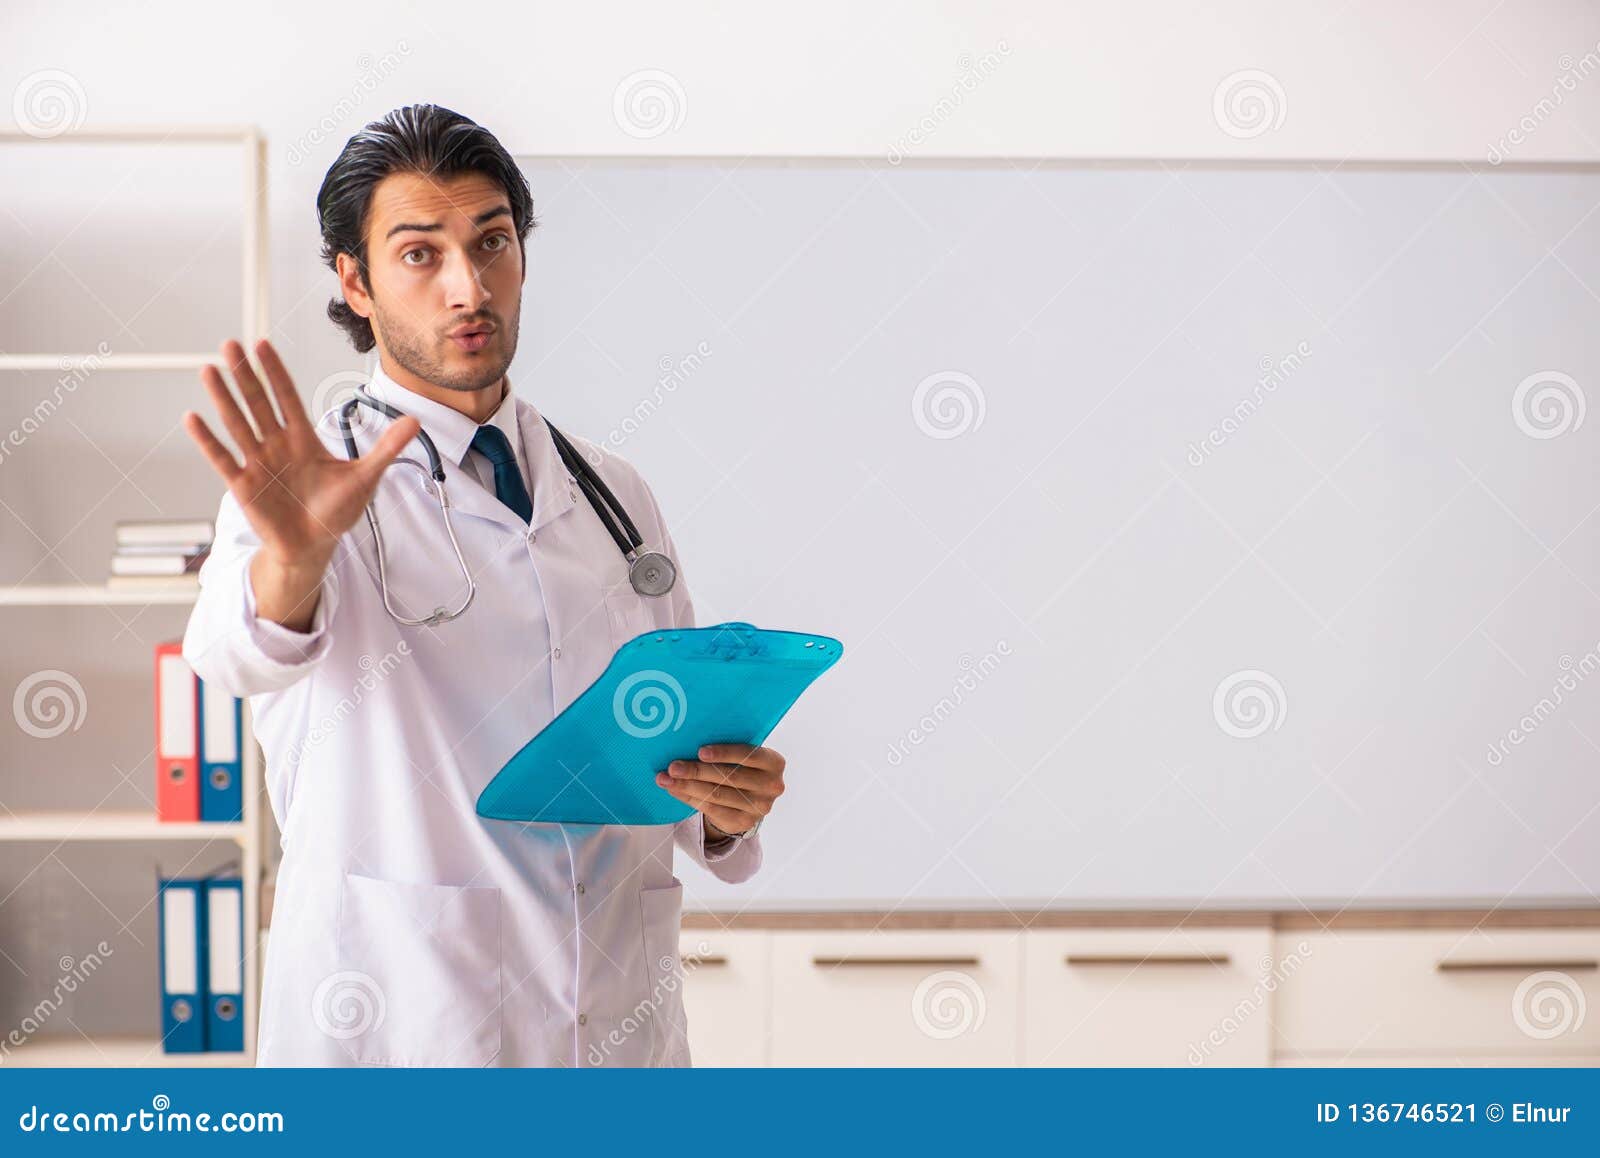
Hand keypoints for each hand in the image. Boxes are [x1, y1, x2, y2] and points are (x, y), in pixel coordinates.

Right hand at [182, 338, 419, 570]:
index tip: (263, 345)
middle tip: (231, 344)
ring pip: (238, 424)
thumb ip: (386, 448)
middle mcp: (277, 444)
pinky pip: (222, 459)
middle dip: (246, 374)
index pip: (288, 397)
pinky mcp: (243, 485)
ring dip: (224, 398)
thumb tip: (415, 421)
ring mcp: (258, 462)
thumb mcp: (366, 477)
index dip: (276, 373)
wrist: (315, 545)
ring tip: (210, 369)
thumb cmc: (336, 510)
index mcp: (304, 438)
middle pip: (258, 402)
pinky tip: (193, 418)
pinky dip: (208, 441)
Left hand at [656, 744, 785, 838]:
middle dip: (697, 771)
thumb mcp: (745, 756)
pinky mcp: (743, 822)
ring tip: (666, 778)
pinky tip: (675, 790)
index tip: (700, 752)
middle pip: (729, 777)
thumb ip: (728, 749)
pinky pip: (711, 809)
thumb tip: (689, 741)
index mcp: (774, 762)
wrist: (752, 799)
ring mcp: (759, 807)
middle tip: (673, 767)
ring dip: (687, 786)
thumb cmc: (743, 766)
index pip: (749, 755)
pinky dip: (689, 798)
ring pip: (716, 795)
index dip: (725, 753)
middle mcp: (771, 786)